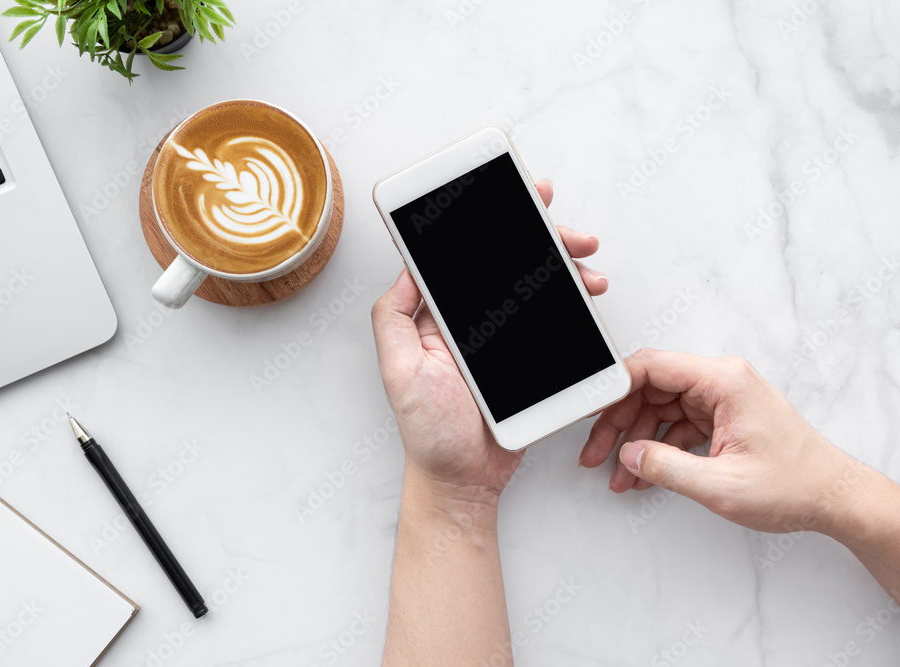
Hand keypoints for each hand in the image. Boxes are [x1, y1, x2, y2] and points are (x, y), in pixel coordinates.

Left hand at [372, 181, 608, 506]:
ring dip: (565, 270)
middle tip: (572, 233)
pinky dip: (572, 305)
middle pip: (510, 265)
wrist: (463, 479)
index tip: (519, 197)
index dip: (492, 222)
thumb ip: (394, 316)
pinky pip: (553, 322)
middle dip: (543, 239)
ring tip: (590, 267)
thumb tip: (407, 267)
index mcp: (439, 316)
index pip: (467, 258)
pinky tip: (587, 294)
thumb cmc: (427, 431)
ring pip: (538, 289)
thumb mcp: (397, 370)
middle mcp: (471, 321)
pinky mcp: (526, 360)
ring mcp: (502, 339)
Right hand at [578, 349, 869, 533]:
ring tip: (617, 471)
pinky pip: (675, 423)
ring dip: (635, 439)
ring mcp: (721, 399)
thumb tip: (629, 453)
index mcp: (724, 381)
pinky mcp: (721, 417)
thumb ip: (666, 467)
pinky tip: (643, 472)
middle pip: (649, 388)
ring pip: (658, 407)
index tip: (588, 404)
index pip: (652, 366)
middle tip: (595, 450)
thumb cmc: (796, 485)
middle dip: (617, 421)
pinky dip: (657, 447)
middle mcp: (721, 382)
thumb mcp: (721, 485)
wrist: (832, 499)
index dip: (613, 385)